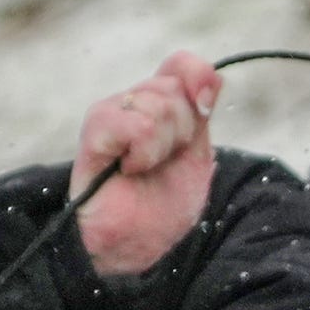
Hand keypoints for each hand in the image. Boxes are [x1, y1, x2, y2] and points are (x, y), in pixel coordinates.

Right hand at [72, 51, 220, 276]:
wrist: (131, 245)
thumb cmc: (159, 207)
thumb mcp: (195, 155)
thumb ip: (201, 112)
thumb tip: (213, 75)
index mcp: (157, 105)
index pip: (181, 64)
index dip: (199, 77)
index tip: (205, 110)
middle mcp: (131, 103)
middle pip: (173, 86)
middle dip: (182, 130)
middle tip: (162, 160)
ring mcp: (111, 114)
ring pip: (158, 105)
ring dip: (163, 147)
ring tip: (143, 169)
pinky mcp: (95, 132)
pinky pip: (137, 125)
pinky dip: (143, 153)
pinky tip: (129, 169)